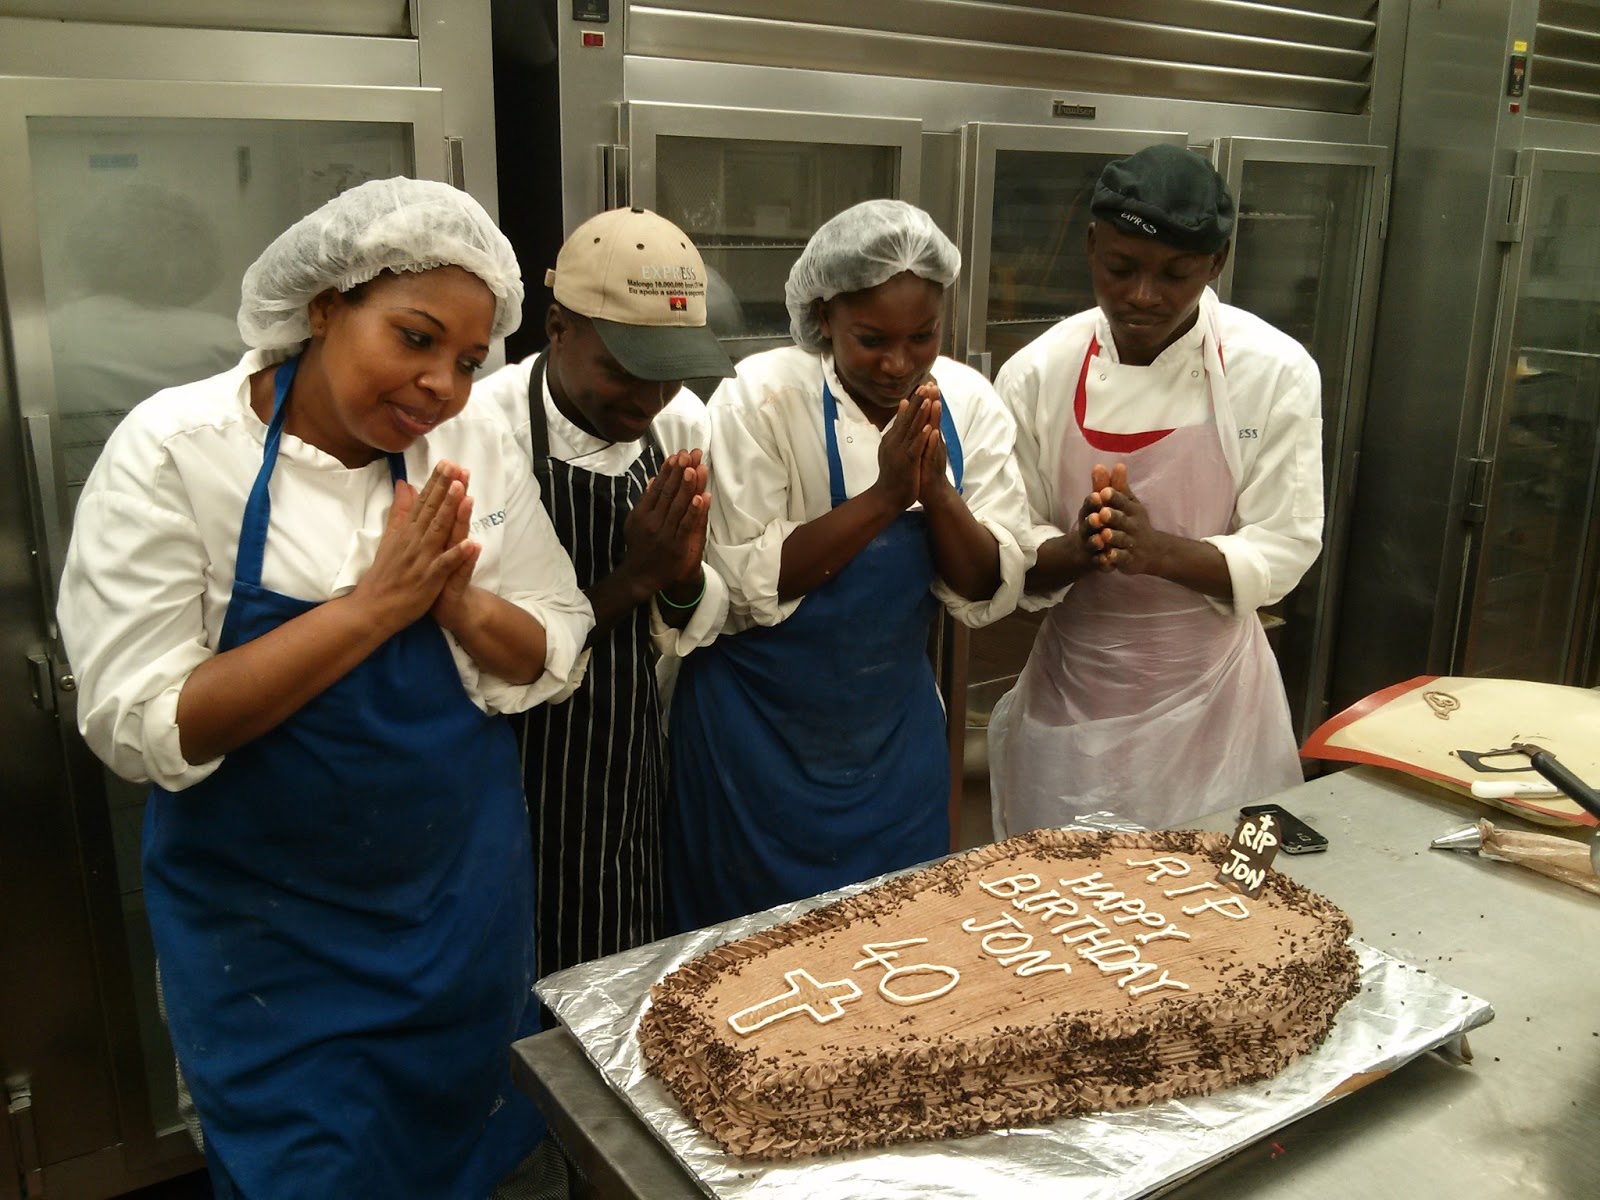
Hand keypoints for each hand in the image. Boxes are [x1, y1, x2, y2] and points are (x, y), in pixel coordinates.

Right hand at [356, 459, 475, 632]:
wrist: (372, 608)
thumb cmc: (385, 574)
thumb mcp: (390, 538)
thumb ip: (399, 511)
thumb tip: (405, 485)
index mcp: (406, 531)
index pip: (423, 501)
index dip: (436, 482)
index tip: (447, 462)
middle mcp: (414, 541)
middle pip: (432, 510)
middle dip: (444, 488)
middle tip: (456, 466)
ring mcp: (421, 559)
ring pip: (438, 531)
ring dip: (450, 511)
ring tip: (462, 490)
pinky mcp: (428, 579)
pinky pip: (445, 565)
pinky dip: (457, 555)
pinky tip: (472, 543)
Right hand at [622, 449, 709, 598]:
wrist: (642, 576)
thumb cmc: (641, 547)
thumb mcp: (635, 522)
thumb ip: (645, 501)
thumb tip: (654, 479)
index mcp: (643, 513)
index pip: (658, 487)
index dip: (669, 471)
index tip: (678, 455)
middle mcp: (653, 521)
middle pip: (669, 492)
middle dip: (681, 472)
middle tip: (690, 454)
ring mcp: (665, 533)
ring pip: (679, 506)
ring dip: (689, 486)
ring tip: (696, 468)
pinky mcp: (677, 545)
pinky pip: (687, 525)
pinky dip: (695, 511)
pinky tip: (702, 497)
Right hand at [871, 395, 934, 510]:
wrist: (887, 496)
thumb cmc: (893, 473)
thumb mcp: (893, 446)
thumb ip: (898, 426)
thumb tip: (903, 405)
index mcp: (893, 438)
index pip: (905, 416)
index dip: (914, 401)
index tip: (923, 386)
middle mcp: (894, 442)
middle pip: (908, 419)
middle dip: (917, 402)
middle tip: (925, 386)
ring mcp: (899, 452)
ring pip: (911, 430)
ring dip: (920, 415)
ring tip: (928, 400)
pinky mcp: (906, 462)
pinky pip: (915, 448)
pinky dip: (921, 437)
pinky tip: (928, 428)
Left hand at [913, 381, 956, 509]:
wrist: (931, 491)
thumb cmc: (923, 468)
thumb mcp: (920, 447)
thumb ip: (919, 432)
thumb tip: (917, 418)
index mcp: (929, 437)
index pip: (929, 415)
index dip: (928, 399)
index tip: (927, 382)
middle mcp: (934, 442)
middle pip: (934, 419)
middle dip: (934, 402)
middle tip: (934, 385)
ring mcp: (935, 452)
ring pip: (935, 432)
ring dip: (936, 418)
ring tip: (936, 402)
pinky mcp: (932, 464)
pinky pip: (932, 452)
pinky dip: (932, 442)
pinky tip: (932, 432)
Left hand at [1085, 462, 1167, 575]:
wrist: (1153, 551)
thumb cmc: (1134, 522)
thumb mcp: (1128, 503)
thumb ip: (1118, 486)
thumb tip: (1116, 463)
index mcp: (1130, 509)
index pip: (1121, 501)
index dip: (1113, 497)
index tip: (1103, 491)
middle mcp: (1132, 525)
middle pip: (1121, 519)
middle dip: (1112, 516)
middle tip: (1102, 513)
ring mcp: (1131, 542)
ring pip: (1121, 539)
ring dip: (1112, 537)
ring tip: (1104, 534)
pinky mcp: (1129, 558)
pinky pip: (1122, 558)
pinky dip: (1115, 558)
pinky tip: (1107, 556)